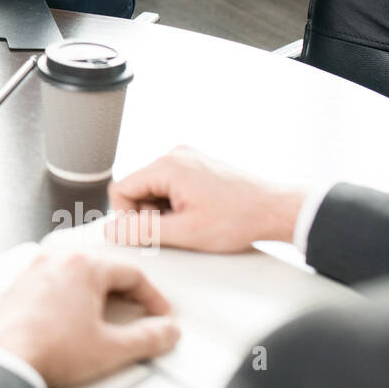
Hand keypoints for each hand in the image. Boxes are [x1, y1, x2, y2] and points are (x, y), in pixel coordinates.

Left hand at [0, 249, 179, 387]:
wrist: (4, 358)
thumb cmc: (48, 347)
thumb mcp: (110, 348)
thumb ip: (146, 339)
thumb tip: (164, 332)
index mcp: (83, 266)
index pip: (131, 273)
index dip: (153, 297)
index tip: (160, 314)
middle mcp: (56, 261)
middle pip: (103, 270)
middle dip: (126, 293)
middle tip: (139, 314)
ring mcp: (34, 272)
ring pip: (77, 275)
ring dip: (97, 294)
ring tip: (108, 318)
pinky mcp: (19, 287)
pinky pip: (55, 284)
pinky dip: (71, 298)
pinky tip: (73, 320)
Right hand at [105, 145, 305, 252]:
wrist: (277, 209)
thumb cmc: (238, 220)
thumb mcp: (185, 233)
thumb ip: (143, 232)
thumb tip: (111, 231)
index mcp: (167, 165)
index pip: (121, 189)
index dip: (128, 217)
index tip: (150, 233)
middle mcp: (175, 154)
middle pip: (137, 187)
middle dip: (148, 212)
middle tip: (177, 230)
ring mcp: (188, 156)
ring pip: (154, 187)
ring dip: (163, 209)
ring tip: (192, 222)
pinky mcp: (198, 163)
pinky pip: (170, 183)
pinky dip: (176, 201)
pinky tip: (198, 213)